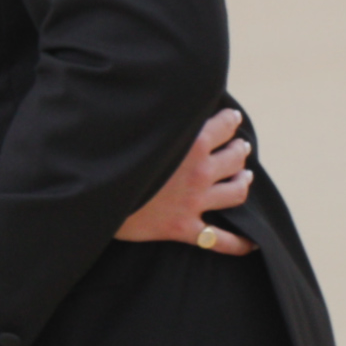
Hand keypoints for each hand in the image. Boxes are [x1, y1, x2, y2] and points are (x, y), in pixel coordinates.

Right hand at [116, 107, 256, 253]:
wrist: (94, 199)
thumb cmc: (111, 158)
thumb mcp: (138, 130)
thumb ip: (159, 119)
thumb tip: (164, 102)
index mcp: (190, 144)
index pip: (224, 127)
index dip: (231, 121)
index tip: (233, 119)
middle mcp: (198, 173)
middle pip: (235, 159)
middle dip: (239, 152)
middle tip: (240, 148)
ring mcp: (194, 203)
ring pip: (236, 192)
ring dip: (244, 182)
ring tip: (245, 177)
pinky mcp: (184, 229)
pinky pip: (220, 241)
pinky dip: (239, 244)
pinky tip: (252, 243)